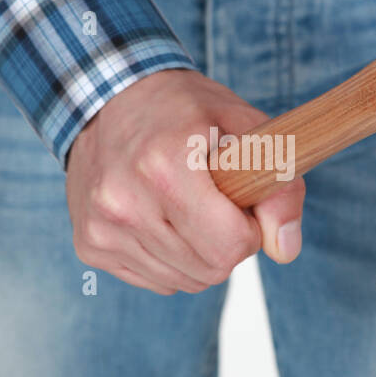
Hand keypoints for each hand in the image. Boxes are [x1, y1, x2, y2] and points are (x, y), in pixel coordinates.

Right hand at [66, 69, 304, 294]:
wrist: (108, 95)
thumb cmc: (182, 109)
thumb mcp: (244, 125)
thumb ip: (280, 186)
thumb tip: (284, 249)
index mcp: (163, 166)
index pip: (230, 245)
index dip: (250, 228)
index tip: (241, 201)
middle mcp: (124, 202)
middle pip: (210, 269)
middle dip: (227, 243)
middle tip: (215, 202)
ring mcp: (102, 227)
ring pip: (184, 281)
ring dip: (199, 253)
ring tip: (186, 205)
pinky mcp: (90, 244)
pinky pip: (155, 280)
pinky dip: (170, 258)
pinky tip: (161, 217)